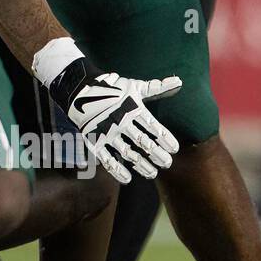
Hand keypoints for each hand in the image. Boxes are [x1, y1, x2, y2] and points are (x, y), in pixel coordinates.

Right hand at [49, 60, 181, 184]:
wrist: (81, 91)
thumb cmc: (114, 89)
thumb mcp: (136, 87)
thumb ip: (158, 88)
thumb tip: (179, 81)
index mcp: (134, 109)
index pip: (153, 127)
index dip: (165, 139)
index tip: (175, 149)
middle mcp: (122, 123)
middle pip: (143, 142)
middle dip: (157, 154)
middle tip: (167, 164)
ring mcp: (107, 133)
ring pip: (127, 153)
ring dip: (141, 165)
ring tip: (153, 173)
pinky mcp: (94, 141)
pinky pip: (106, 159)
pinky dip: (116, 170)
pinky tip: (127, 179)